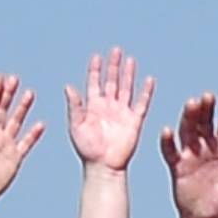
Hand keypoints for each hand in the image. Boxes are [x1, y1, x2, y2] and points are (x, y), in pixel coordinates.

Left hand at [0, 72, 45, 207]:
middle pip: (3, 109)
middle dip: (8, 94)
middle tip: (14, 79)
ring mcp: (5, 144)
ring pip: (16, 121)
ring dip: (22, 108)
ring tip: (30, 93)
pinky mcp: (15, 156)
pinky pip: (27, 142)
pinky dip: (34, 134)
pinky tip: (41, 124)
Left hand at [66, 48, 151, 171]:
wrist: (103, 166)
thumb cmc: (87, 149)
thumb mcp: (76, 126)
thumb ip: (74, 106)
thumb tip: (68, 86)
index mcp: (93, 107)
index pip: (95, 83)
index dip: (95, 70)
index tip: (96, 57)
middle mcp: (108, 107)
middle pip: (112, 81)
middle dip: (113, 66)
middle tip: (116, 51)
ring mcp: (122, 113)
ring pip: (126, 88)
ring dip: (128, 74)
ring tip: (130, 59)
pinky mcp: (134, 121)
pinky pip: (142, 103)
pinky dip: (146, 91)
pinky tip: (149, 79)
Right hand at [161, 91, 217, 217]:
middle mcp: (207, 148)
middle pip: (205, 124)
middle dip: (206, 110)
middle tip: (208, 96)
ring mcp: (191, 156)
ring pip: (188, 132)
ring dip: (189, 118)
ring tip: (192, 103)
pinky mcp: (177, 167)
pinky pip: (170, 152)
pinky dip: (167, 142)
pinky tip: (167, 130)